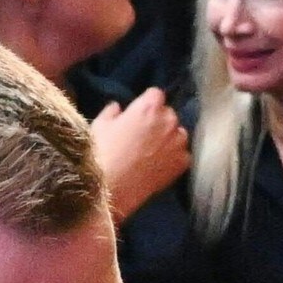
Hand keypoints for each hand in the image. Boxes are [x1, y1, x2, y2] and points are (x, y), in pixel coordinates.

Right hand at [89, 88, 188, 222]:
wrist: (110, 188)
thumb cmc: (101, 153)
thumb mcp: (99, 126)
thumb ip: (112, 112)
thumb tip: (118, 107)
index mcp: (149, 107)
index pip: (156, 94)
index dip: (147, 103)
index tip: (140, 112)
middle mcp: (169, 121)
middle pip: (169, 114)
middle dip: (159, 120)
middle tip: (144, 134)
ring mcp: (178, 142)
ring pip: (179, 133)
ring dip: (169, 138)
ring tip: (153, 151)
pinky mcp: (183, 163)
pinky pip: (182, 154)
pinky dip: (174, 157)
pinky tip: (159, 165)